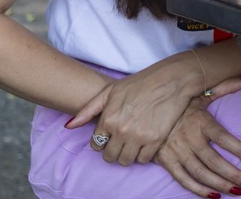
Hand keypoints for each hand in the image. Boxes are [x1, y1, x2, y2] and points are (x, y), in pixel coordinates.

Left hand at [66, 53, 204, 165]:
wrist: (172, 80)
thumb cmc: (141, 82)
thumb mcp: (111, 90)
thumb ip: (88, 109)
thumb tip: (69, 126)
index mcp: (108, 118)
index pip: (96, 145)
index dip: (102, 141)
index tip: (110, 136)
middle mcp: (121, 130)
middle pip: (109, 156)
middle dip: (113, 151)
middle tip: (121, 141)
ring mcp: (139, 137)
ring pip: (125, 161)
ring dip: (127, 155)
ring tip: (132, 144)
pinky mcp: (156, 140)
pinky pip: (144, 160)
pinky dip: (143, 154)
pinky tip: (144, 143)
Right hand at [156, 80, 240, 197]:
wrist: (145, 111)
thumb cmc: (179, 104)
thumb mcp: (200, 94)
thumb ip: (225, 87)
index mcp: (200, 121)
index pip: (223, 137)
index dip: (239, 149)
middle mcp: (189, 138)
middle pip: (214, 160)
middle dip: (233, 173)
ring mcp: (176, 152)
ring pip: (201, 173)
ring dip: (220, 184)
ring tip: (237, 191)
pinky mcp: (166, 162)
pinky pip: (184, 179)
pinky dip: (199, 190)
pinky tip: (214, 195)